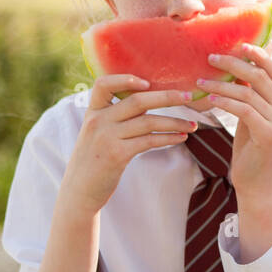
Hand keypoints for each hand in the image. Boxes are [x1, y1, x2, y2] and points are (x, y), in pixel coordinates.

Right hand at [61, 75, 196, 215]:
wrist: (79, 191)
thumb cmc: (94, 161)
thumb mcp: (96, 133)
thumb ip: (114, 117)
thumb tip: (147, 102)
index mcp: (93, 112)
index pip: (103, 84)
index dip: (125, 79)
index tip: (147, 82)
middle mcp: (99, 121)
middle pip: (137, 100)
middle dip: (167, 97)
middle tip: (188, 96)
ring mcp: (107, 137)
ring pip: (148, 121)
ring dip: (175, 122)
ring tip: (193, 124)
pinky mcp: (117, 154)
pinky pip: (149, 141)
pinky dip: (168, 138)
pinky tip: (181, 137)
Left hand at [195, 42, 271, 204]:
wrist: (257, 183)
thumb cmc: (250, 149)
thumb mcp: (249, 117)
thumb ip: (248, 95)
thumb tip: (235, 70)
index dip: (259, 54)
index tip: (239, 43)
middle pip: (261, 76)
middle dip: (235, 63)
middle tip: (211, 57)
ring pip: (249, 92)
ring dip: (222, 83)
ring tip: (200, 79)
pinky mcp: (268, 135)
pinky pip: (244, 110)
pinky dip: (226, 101)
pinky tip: (209, 97)